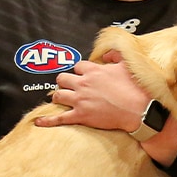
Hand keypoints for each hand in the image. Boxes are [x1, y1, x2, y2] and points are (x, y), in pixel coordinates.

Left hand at [36, 56, 150, 131]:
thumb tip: (106, 54)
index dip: (79, 71)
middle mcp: (83, 83)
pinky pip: (59, 118)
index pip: (77, 66)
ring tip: (62, 99)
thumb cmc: (135, 88)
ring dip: (59, 96)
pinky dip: (48, 120)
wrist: (138, 109)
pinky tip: (38, 122)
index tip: (84, 76)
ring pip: (58, 95)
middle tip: (70, 87)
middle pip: (62, 78)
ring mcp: (80, 100)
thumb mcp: (126, 65)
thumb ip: (114, 56)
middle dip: (65, 82)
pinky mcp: (81, 115)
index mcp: (93, 71)